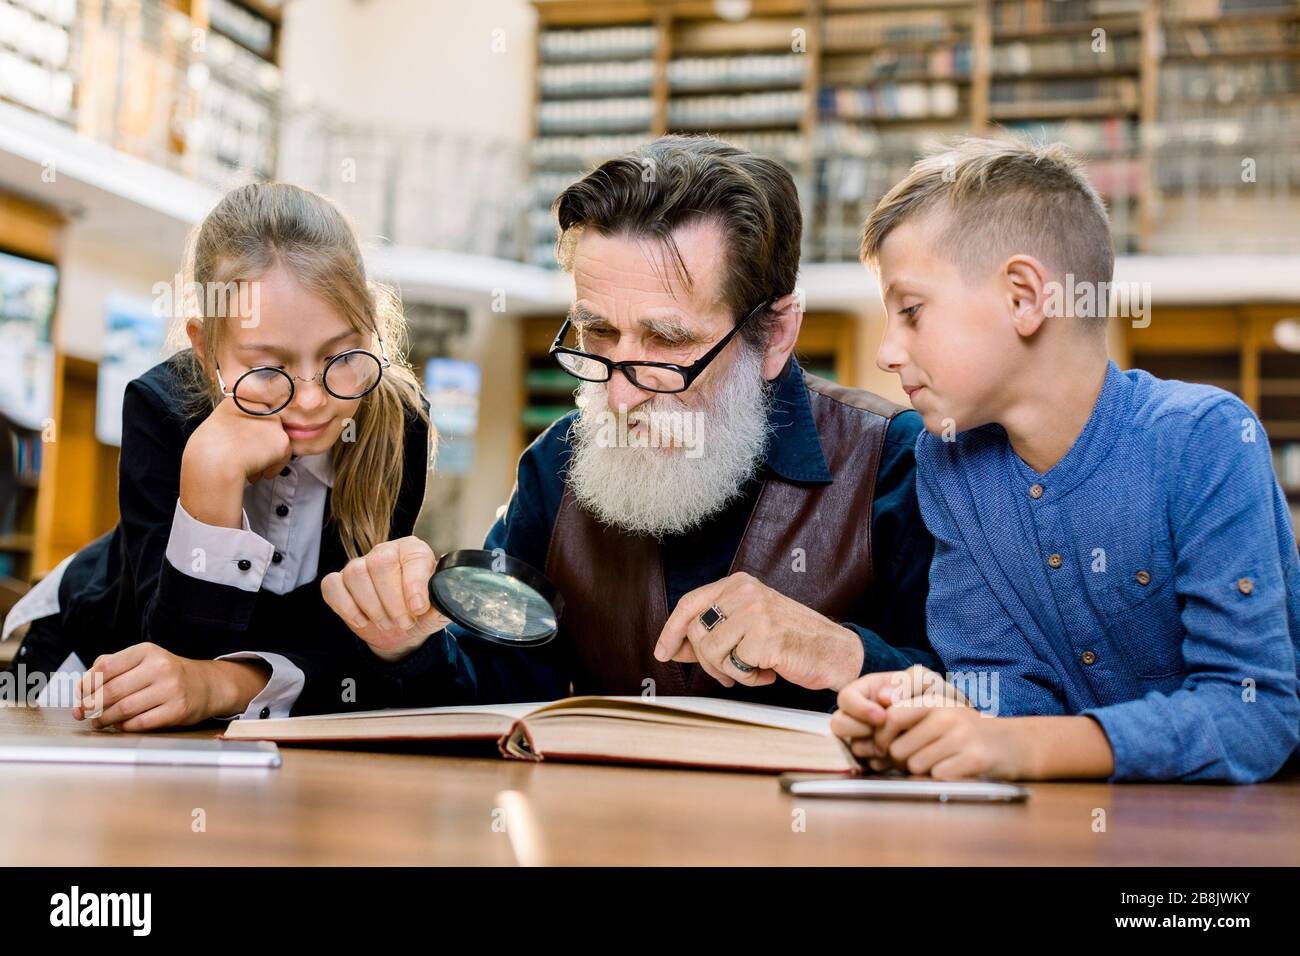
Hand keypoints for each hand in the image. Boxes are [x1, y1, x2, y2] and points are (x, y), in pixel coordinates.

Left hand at [71, 643, 269, 730]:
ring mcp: (171, 689)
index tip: (81, 696)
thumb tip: (81, 691)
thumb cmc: (164, 674)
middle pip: (112, 690)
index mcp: (147, 651)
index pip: (105, 668)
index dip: (86, 685)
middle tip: (85, 713)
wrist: (205, 685)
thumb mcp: (142, 660)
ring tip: (100, 721)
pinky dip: (124, 727)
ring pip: (124, 709)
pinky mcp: (177, 710)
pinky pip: (140, 723)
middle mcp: (160, 667)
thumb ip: (111, 668)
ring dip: (105, 719)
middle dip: (92, 706)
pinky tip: (121, 725)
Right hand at [180, 396, 292, 528]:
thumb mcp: (216, 427)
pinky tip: (261, 473)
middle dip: (258, 446)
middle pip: (265, 427)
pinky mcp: (282, 438)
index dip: (249, 434)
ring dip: (266, 457)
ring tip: (252, 469)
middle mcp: (258, 406)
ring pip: (275, 441)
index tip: (241, 446)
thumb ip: (233, 426)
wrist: (215, 459)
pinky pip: (285, 455)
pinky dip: (274, 467)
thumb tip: (243, 439)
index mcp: (238, 400)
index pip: (252, 416)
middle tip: (247, 459)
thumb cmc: (208, 450)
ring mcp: (272, 421)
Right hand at [321, 536, 450, 661]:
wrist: (402, 629)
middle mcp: (385, 551)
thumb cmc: (422, 612)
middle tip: (404, 622)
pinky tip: (363, 620)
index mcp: (413, 550)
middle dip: (393, 601)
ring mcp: (359, 564)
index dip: (414, 584)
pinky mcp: (339, 581)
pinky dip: (346, 607)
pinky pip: (332, 586)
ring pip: (356, 575)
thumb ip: (446, 600)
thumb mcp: (440, 609)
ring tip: (387, 623)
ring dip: (372, 607)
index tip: (418, 608)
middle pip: (381, 564)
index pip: (411, 557)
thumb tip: (449, 597)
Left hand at [652, 571, 864, 690]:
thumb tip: (673, 647)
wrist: (835, 651)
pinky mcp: (765, 637)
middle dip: (708, 662)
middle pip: (696, 632)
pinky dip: (750, 678)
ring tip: (756, 667)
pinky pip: (735, 668)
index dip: (671, 630)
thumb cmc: (791, 640)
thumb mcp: (748, 626)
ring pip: (712, 652)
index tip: (662, 652)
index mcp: (739, 584)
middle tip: (730, 672)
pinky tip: (769, 670)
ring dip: (731, 671)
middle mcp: (745, 592)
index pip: (689, 603)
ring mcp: (755, 612)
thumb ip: (712, 631)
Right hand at [832, 665, 969, 767]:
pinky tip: (894, 761)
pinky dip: (878, 763)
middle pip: (839, 723)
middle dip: (858, 729)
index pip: (846, 698)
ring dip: (868, 748)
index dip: (859, 708)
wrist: (946, 722)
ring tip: (889, 748)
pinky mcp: (872, 756)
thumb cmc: (931, 696)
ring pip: (850, 744)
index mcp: (866, 692)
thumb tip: (885, 697)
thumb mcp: (924, 680)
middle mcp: (859, 715)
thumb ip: (909, 681)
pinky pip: (864, 763)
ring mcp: (863, 736)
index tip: (881, 716)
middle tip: (882, 732)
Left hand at [833, 665, 1028, 777]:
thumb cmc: (966, 733)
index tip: (886, 749)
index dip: (882, 737)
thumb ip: (907, 720)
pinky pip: (939, 777)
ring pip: (916, 766)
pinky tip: (957, 771)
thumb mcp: (939, 715)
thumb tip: (867, 740)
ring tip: (942, 762)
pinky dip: (943, 779)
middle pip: (899, 749)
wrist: (1013, 744)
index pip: (891, 717)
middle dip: (903, 761)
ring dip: (923, 771)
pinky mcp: (975, 759)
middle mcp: (947, 715)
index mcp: (934, 702)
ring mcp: (962, 736)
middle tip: (920, 760)